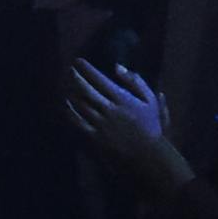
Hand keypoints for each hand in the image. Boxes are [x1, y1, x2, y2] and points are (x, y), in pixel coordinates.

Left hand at [62, 57, 186, 192]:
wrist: (149, 157)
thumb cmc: (150, 127)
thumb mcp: (149, 101)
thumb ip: (135, 82)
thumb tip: (117, 66)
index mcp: (122, 98)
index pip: (98, 79)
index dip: (86, 69)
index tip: (78, 61)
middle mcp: (109, 109)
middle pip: (85, 89)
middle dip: (75, 77)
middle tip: (70, 70)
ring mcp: (101, 124)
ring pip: (80, 104)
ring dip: (71, 92)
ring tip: (66, 85)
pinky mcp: (96, 137)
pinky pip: (78, 122)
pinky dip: (70, 111)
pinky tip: (67, 105)